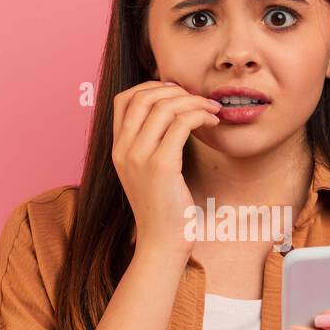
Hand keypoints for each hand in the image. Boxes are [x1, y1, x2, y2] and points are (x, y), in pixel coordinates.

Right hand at [111, 81, 221, 260]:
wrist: (161, 242)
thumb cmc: (162, 208)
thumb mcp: (146, 172)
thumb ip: (150, 144)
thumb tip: (174, 114)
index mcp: (117, 149)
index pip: (123, 99)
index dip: (150, 87)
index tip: (176, 93)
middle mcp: (123, 150)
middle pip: (144, 97)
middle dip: (176, 90)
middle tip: (200, 99)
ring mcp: (139, 157)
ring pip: (164, 107)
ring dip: (193, 101)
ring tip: (211, 110)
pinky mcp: (161, 166)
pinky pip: (180, 124)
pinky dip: (200, 115)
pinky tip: (212, 123)